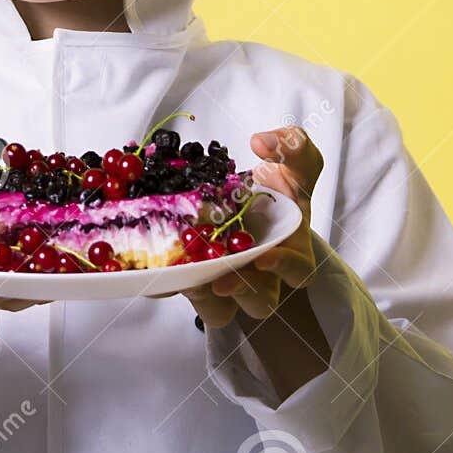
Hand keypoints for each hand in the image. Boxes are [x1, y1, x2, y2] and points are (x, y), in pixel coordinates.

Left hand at [152, 126, 323, 327]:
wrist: (246, 206)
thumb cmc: (275, 191)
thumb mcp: (292, 165)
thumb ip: (293, 145)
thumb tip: (262, 141)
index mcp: (291, 252)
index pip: (299, 272)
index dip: (284, 268)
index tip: (263, 258)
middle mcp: (261, 277)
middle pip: (259, 302)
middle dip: (239, 291)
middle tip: (218, 280)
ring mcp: (226, 285)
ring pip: (220, 312)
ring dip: (203, 299)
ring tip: (187, 278)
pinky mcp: (194, 285)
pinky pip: (180, 298)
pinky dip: (166, 286)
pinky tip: (153, 270)